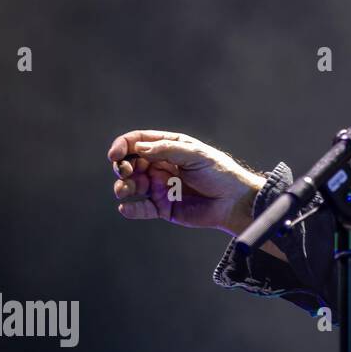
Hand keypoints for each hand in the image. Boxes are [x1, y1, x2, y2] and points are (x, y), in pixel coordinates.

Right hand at [107, 129, 265, 233]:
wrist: (235, 202)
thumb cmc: (220, 174)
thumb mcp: (196, 155)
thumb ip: (167, 150)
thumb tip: (139, 148)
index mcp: (170, 148)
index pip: (138, 141)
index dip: (123, 145)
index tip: (115, 154)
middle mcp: (161, 166)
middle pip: (130, 163)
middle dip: (122, 166)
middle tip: (125, 172)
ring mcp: (161, 187)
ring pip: (131, 185)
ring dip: (122, 187)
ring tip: (124, 190)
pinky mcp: (163, 207)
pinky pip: (141, 209)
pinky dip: (130, 209)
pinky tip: (126, 208)